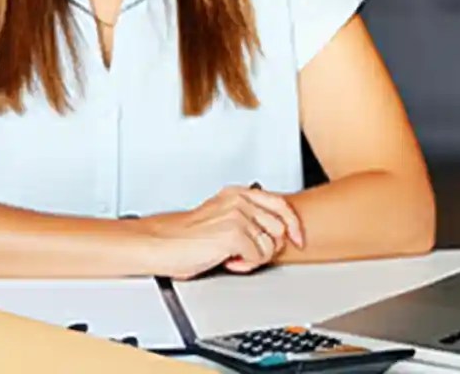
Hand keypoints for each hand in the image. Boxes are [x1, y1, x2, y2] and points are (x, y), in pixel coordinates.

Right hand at [146, 185, 304, 278]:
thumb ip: (246, 216)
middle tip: (248, 253)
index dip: (293, 225)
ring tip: (234, 256)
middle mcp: (240, 201)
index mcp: (238, 194)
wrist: (162, 243)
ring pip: (270, 246)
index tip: (298, 238)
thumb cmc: (186, 235)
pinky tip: (228, 261)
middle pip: (280, 229)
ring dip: (255, 257)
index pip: (281, 204)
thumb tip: (272, 231)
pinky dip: (245, 265)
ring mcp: (237, 216)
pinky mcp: (233, 234)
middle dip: (268, 247)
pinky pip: (257, 257)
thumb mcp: (221, 216)